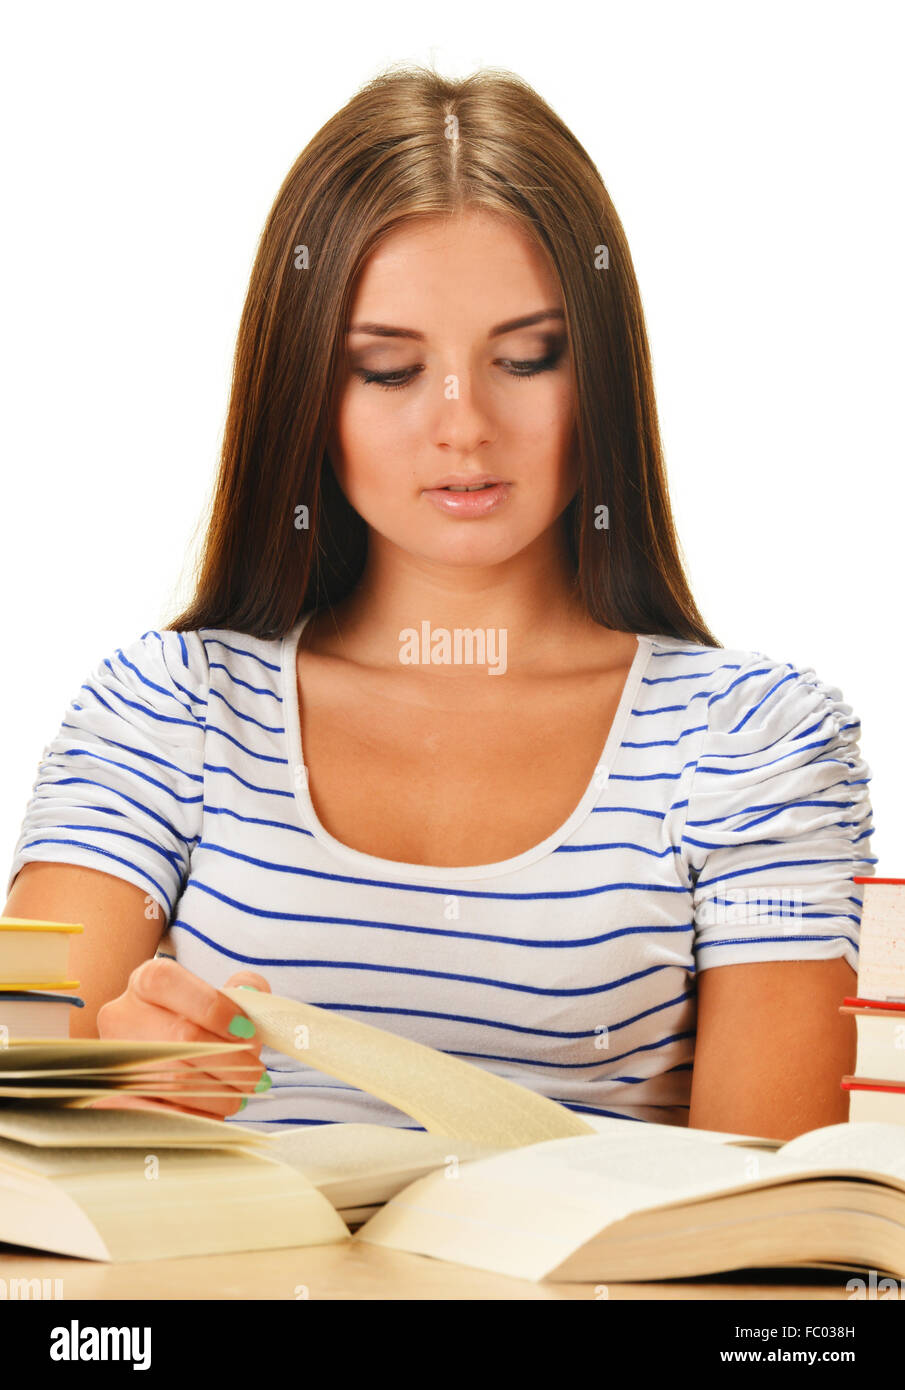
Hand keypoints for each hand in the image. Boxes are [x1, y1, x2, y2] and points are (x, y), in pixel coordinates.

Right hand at [90, 958, 271, 1119]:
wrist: (165, 1053)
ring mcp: (113, 1059)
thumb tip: (250, 992)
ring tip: (241, 1097)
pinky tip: (216, 1114)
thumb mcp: (221, 996)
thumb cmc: (200, 1024)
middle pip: (179, 1037)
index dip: (213, 1006)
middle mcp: (122, 1016)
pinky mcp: (114, 1099)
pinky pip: (160, 1113)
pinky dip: (195, 1116)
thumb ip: (243, 989)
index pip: (168, 983)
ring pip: (173, 1080)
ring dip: (218, 1094)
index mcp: (146, 982)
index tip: (246, 1030)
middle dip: (230, 1061)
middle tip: (257, 1076)